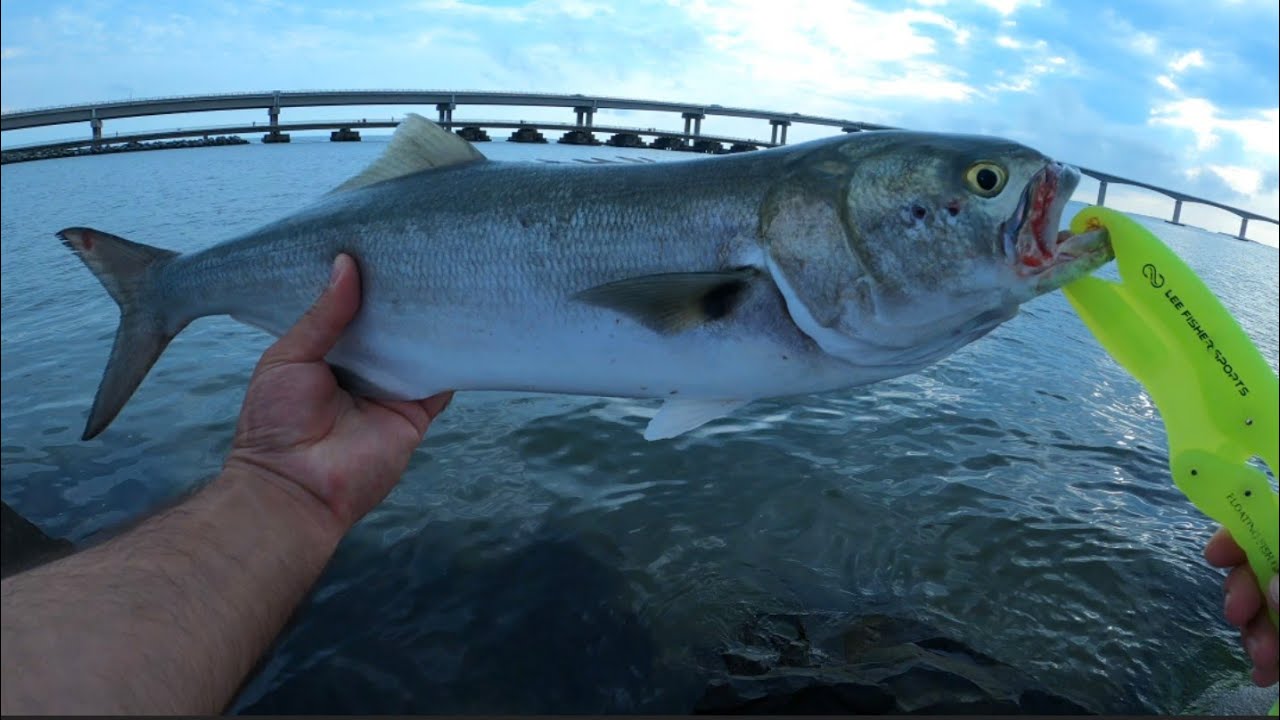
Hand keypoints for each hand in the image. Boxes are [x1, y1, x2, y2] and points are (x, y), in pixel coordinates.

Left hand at [225, 254, 451, 534]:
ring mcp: (391, 389)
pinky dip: (454, 357)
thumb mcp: (290, 357)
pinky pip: (442, 381)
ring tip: (448, 277)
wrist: (295, 487)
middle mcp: (363, 367)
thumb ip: (322, 314)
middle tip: (422, 253)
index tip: (382, 244)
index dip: (366, 281)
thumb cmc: (276, 422)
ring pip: (419, 347)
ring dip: (431, 321)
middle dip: (403, 296)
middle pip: (391, 325)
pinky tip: (465, 324)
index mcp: (328, 352)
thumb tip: (346, 262)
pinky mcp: (416, 412)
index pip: (354, 309)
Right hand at [1205, 527, 1278, 686]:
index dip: (1238, 536)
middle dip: (1243, 595)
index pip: (1268, 526)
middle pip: (1259, 569)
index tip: (1213, 557)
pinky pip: (1274, 640)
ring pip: (1263, 609)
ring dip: (1255, 634)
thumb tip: (1273, 588)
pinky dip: (1268, 657)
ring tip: (1264, 661)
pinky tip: (1265, 674)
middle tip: (1236, 616)